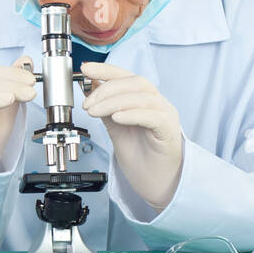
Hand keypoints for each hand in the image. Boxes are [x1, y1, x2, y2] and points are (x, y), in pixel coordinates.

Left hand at [80, 61, 183, 209]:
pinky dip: (132, 113)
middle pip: (135, 83)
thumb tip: (90, 88)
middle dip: (106, 89)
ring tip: (94, 112)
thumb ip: (105, 108)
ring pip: (142, 97)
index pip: (126, 76)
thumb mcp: (115, 127)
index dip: (105, 70)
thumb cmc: (140, 158)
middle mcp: (158, 104)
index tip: (85, 68)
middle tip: (87, 103)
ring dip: (113, 102)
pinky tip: (116, 118)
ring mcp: (166, 116)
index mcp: (145, 100)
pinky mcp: (169, 132)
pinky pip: (153, 116)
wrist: (156, 184)